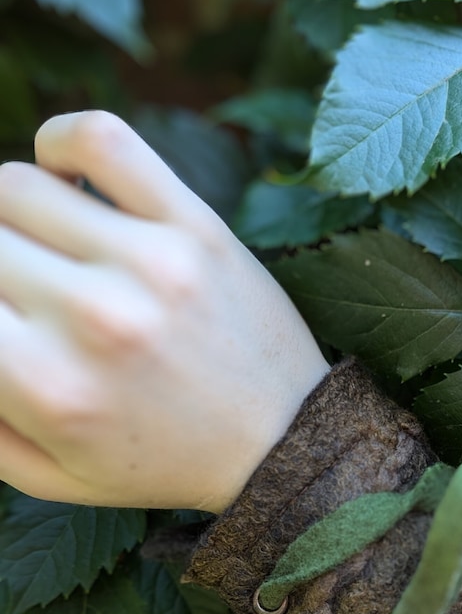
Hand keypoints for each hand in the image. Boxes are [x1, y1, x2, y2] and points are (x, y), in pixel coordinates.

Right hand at [0, 111, 328, 511]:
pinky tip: (61, 178)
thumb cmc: (156, 462)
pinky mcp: (194, 224)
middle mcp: (90, 316)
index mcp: (45, 386)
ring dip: (7, 217)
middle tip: (18, 293)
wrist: (283, 444)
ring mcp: (145, 261)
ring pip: (12, 186)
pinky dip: (60, 143)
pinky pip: (99, 138)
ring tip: (37, 251)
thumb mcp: (52, 475)